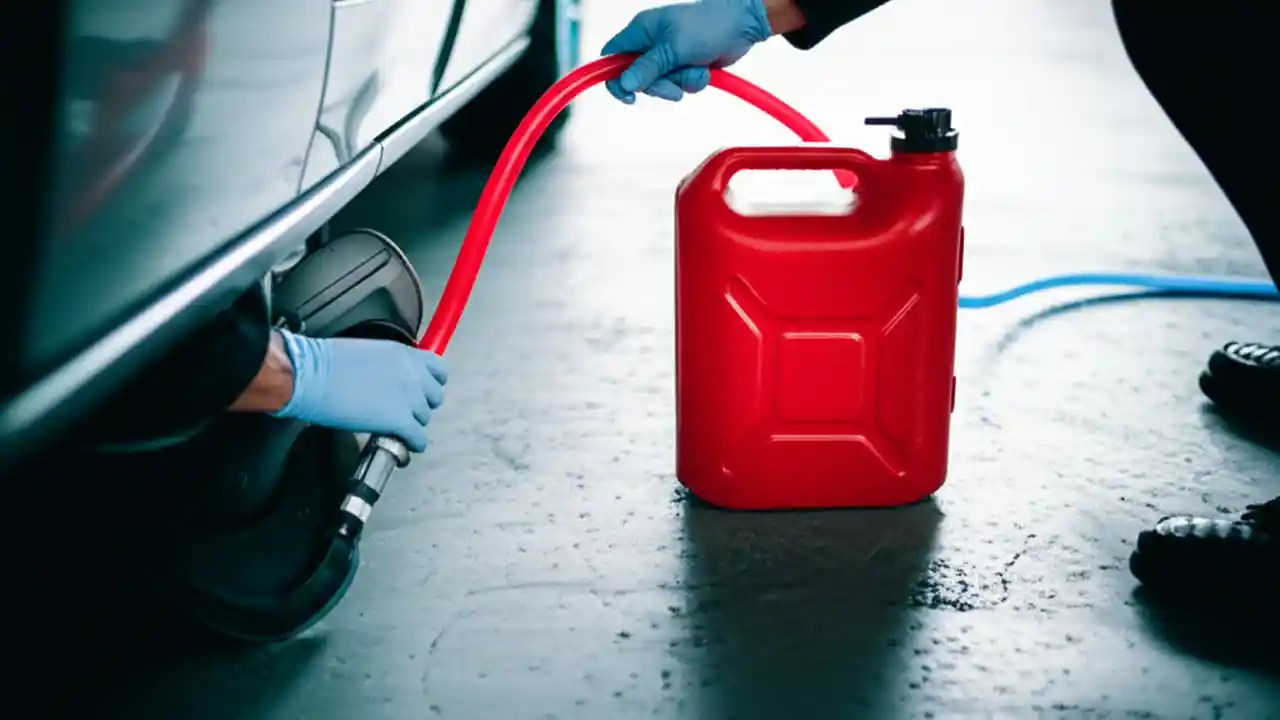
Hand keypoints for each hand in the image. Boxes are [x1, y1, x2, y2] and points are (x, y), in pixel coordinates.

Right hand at [271, 330, 447, 451]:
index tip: (424, 389)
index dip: (431, 383)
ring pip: (425, 418)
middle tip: (404, 410)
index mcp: (405, 354)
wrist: (310, 376)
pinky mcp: (399, 421)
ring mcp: (409, 398)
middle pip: (434, 397)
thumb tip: (391, 379)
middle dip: (420, 405)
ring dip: (412, 424)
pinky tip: (402, 446)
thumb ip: (389, 365)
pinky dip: (411, 444)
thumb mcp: (368, 351)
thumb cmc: (326, 363)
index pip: (439, 370)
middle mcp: (413, 374)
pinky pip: (418, 439)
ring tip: (396, 428)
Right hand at [601, 0, 772, 102]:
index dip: (616, 78)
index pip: (613, 57)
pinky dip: (692, 82)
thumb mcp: (674, 49)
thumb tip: (624, 83)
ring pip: (661, 85)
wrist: (741, 25)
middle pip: (637, 78)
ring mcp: (667, 56)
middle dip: (658, 86)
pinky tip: (704, 70)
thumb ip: (648, 68)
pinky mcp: (683, 65)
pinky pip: (679, 85)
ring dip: (679, 83)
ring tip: (695, 70)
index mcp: (641, 31)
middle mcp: (651, 43)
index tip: (630, 96)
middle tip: (674, 85)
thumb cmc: (707, 26)